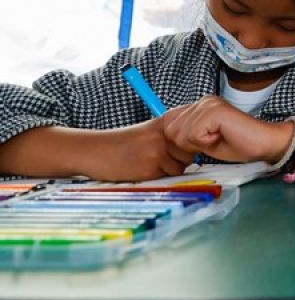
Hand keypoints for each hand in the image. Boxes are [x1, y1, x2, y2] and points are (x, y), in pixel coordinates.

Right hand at [78, 120, 195, 181]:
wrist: (93, 150)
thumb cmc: (120, 144)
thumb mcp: (148, 132)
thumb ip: (169, 137)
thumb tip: (196, 148)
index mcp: (166, 122)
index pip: (194, 136)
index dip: (191, 146)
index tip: (182, 150)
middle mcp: (165, 134)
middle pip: (191, 153)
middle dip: (180, 160)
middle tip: (159, 158)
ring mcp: (159, 150)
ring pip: (181, 167)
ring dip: (169, 170)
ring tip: (148, 163)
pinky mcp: (151, 166)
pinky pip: (168, 176)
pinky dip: (158, 176)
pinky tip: (142, 169)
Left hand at [161, 95, 294, 163]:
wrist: (263, 144)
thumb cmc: (238, 144)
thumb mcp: (204, 140)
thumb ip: (187, 134)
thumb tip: (168, 135)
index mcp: (200, 105)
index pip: (169, 121)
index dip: (180, 139)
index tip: (201, 143)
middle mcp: (203, 100)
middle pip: (171, 129)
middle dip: (188, 143)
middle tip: (211, 141)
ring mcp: (209, 104)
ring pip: (180, 133)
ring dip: (198, 144)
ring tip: (218, 138)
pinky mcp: (214, 111)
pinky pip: (193, 135)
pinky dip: (205, 143)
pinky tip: (221, 137)